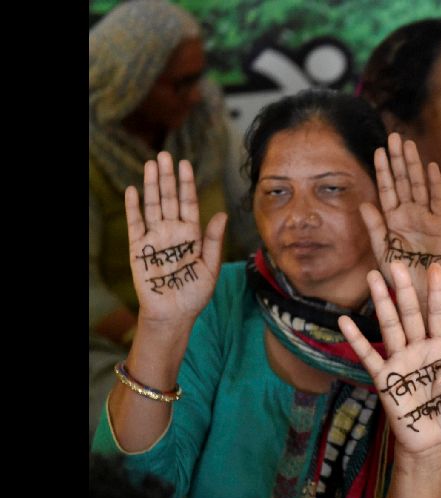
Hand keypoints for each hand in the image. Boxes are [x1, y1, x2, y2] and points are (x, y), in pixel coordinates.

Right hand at [124, 151, 225, 325]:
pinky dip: (133, 208)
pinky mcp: (138, 248)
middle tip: (165, 155)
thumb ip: (214, 241)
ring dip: (152, 185)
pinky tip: (133, 190)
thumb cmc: (194, 293)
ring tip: (151, 164)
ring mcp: (155, 238)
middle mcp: (172, 232)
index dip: (186, 184)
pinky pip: (135, 224)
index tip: (185, 164)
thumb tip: (222, 214)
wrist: (173, 314)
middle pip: (169, 199)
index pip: (189, 203)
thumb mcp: (210, 267)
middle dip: (168, 177)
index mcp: (191, 235)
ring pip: (152, 206)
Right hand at [338, 262, 440, 460]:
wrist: (433, 443)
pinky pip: (368, 356)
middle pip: (410, 314)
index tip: (435, 268)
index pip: (438, 315)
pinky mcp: (384, 378)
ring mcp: (399, 362)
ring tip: (372, 278)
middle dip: (403, 290)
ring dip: (381, 303)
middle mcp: (419, 350)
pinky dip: (356, 340)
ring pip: (389, 327)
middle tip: (395, 264)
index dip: (436, 293)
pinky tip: (345, 321)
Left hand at [361, 133, 440, 300]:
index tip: (378, 150)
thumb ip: (374, 228)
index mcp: (392, 220)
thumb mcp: (383, 252)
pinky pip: (437, 200)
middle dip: (398, 159)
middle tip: (394, 136)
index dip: (382, 170)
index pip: (386, 189)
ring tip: (409, 145)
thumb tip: (364, 203)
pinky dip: (435, 184)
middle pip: (402, 181)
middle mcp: (408, 214)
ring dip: (414, 165)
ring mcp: (426, 217)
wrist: (425, 291)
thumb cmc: (402, 275)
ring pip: (418, 185)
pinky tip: (431, 167)